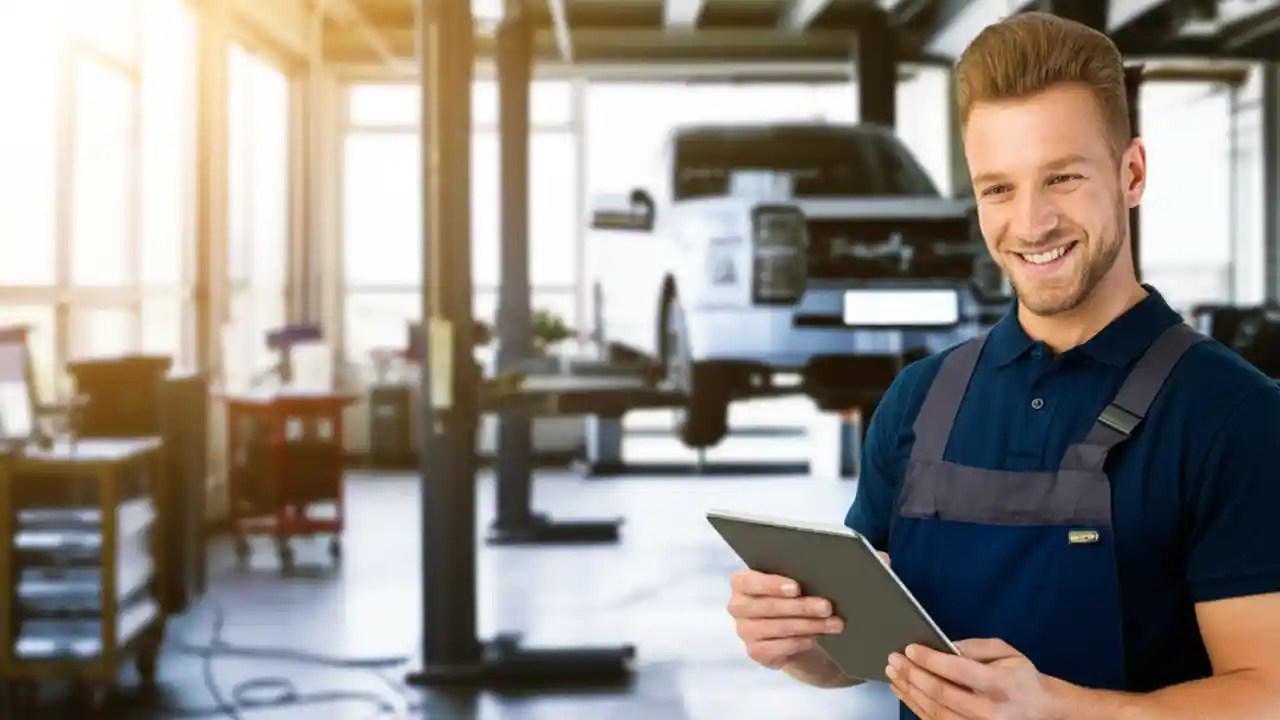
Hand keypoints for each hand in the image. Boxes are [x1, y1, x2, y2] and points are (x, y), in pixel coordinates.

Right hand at [727, 568, 844, 669]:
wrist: (795, 635)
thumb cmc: (794, 600)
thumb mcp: (792, 587)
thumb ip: (795, 581)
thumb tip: (819, 579)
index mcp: (741, 583)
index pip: (749, 582)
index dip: (772, 585)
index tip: (797, 588)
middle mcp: (738, 607)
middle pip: (768, 606)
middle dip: (801, 607)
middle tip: (827, 607)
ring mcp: (744, 631)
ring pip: (777, 627)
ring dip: (809, 625)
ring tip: (833, 624)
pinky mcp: (755, 651)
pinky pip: (778, 647)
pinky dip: (799, 642)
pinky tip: (815, 638)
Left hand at [886, 638, 1061, 719]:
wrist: (1041, 711)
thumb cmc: (1021, 678)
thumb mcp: (1006, 652)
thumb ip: (975, 647)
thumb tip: (942, 646)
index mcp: (1001, 685)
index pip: (959, 671)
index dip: (930, 660)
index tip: (910, 649)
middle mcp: (990, 711)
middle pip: (941, 693)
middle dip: (912, 674)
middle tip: (894, 659)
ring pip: (934, 711)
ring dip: (909, 691)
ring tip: (894, 674)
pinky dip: (916, 706)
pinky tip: (904, 692)